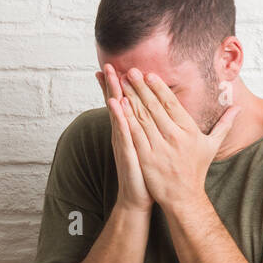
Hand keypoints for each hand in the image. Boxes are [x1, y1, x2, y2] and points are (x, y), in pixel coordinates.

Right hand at [96, 63, 151, 213]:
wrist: (138, 197)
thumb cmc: (145, 173)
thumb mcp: (148, 148)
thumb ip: (149, 130)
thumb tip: (155, 116)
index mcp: (129, 131)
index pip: (122, 104)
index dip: (118, 86)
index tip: (115, 67)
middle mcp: (122, 134)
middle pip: (115, 104)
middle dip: (111, 84)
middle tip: (108, 64)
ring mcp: (123, 142)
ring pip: (116, 113)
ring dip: (111, 93)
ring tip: (107, 76)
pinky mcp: (126, 152)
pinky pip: (122, 131)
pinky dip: (118, 116)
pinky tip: (115, 103)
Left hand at [119, 68, 240, 210]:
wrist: (184, 197)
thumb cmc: (196, 170)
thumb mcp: (212, 146)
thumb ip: (224, 124)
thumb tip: (239, 108)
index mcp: (188, 130)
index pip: (171, 103)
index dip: (159, 88)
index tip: (149, 74)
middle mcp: (174, 136)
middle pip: (154, 106)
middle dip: (141, 87)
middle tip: (130, 71)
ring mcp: (159, 147)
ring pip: (142, 117)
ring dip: (130, 98)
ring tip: (121, 83)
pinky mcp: (146, 158)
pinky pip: (134, 134)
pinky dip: (126, 119)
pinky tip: (118, 106)